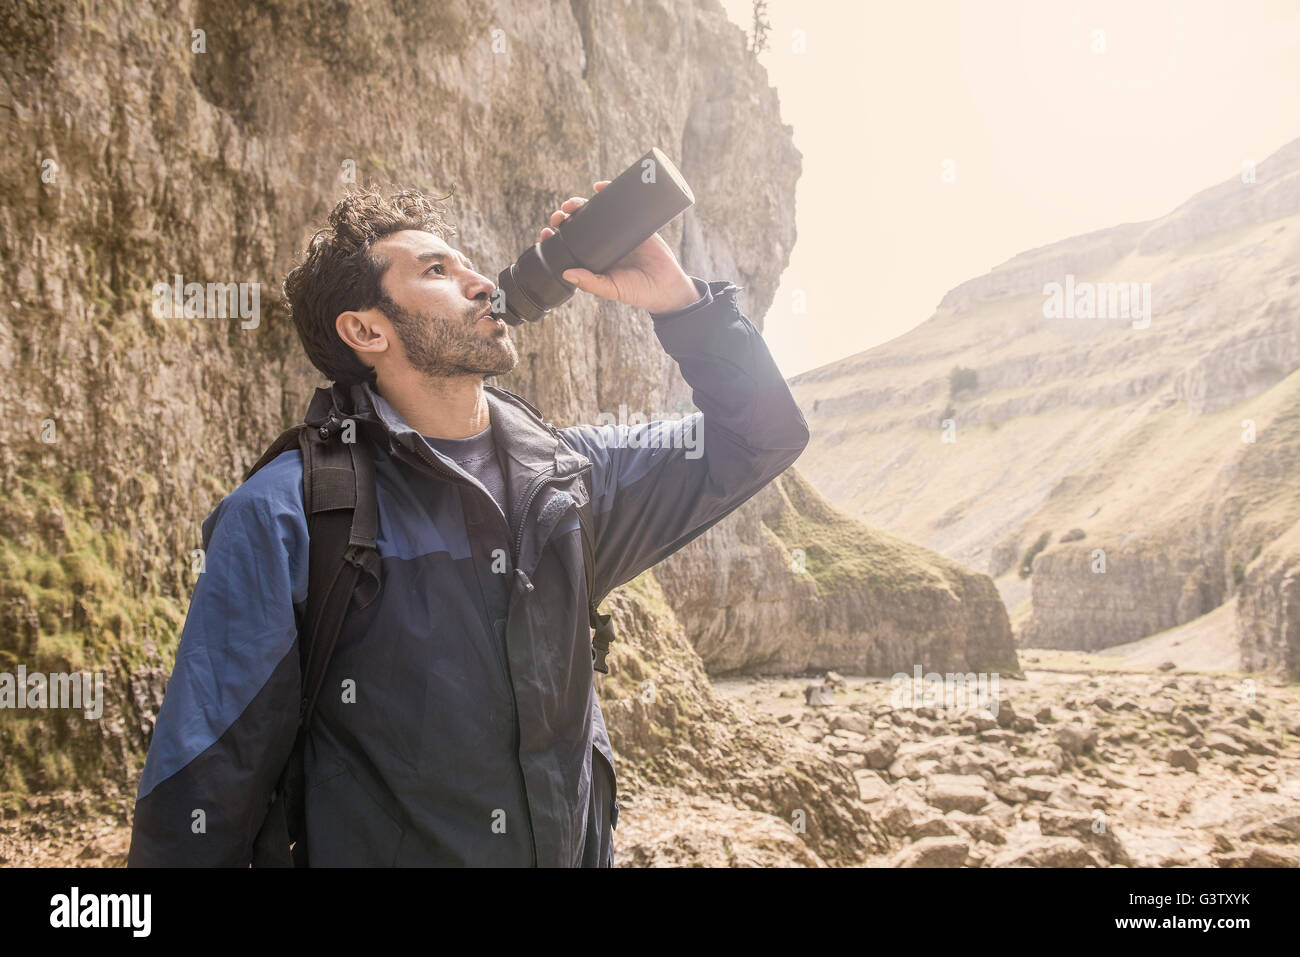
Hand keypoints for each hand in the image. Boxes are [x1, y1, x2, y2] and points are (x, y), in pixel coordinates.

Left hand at [540, 181, 699, 313]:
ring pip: (596, 212)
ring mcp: (619, 232)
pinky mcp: (636, 223)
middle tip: (558, 215)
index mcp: (594, 259)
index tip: (546, 232)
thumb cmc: (638, 292)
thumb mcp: (612, 289)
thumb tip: (565, 273)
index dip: (556, 237)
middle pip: (579, 224)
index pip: (570, 245)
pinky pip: (621, 204)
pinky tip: (598, 187)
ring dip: (581, 204)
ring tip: (571, 203)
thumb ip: (590, 283)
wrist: (668, 286)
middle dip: (566, 216)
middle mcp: (604, 244)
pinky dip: (609, 192)